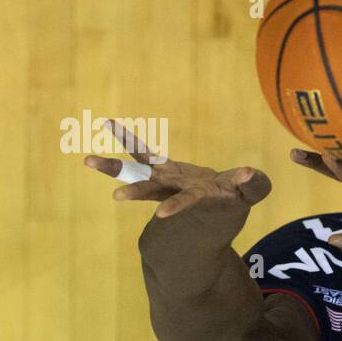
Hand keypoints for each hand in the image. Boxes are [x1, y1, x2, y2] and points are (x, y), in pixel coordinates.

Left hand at [85, 119, 270, 218]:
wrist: (219, 202)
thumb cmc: (236, 198)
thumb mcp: (250, 194)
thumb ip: (255, 186)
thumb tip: (249, 173)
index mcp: (196, 195)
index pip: (185, 200)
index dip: (176, 205)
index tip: (161, 215)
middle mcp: (175, 189)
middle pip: (152, 188)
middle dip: (135, 190)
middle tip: (116, 196)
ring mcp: (165, 180)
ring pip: (138, 170)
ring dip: (114, 167)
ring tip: (87, 161)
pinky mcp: (162, 169)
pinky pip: (142, 151)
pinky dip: (127, 140)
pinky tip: (108, 125)